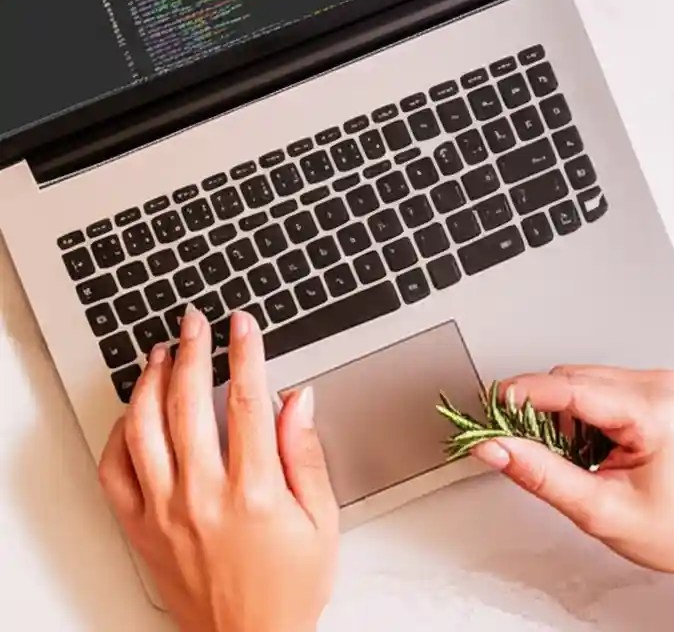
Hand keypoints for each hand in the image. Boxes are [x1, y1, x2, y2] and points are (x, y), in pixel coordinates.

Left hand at [97, 308, 338, 631]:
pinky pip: (115, 470)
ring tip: (161, 353)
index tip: (242, 325)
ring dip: (151, 382)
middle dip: (193, 351)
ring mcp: (165, 512)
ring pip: (144, 428)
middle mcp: (203, 498)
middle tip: (195, 321)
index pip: (246, 402)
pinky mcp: (140, 529)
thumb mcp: (322, 521)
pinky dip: (119, 433)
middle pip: (189, 403)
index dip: (244, 353)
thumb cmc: (290, 587)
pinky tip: (134, 411)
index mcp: (255, 493)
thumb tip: (298, 400)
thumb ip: (307, 455)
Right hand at [471, 367, 673, 577]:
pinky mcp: (653, 394)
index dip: (521, 398)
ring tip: (576, 465)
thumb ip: (541, 474)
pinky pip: (597, 392)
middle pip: (570, 379)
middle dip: (538, 413)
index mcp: (653, 409)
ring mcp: (658, 386)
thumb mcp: (600, 509)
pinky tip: (590, 454)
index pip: (569, 387)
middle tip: (525, 456)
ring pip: (580, 383)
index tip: (487, 417)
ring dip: (561, 418)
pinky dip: (580, 419)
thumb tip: (496, 448)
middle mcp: (658, 386)